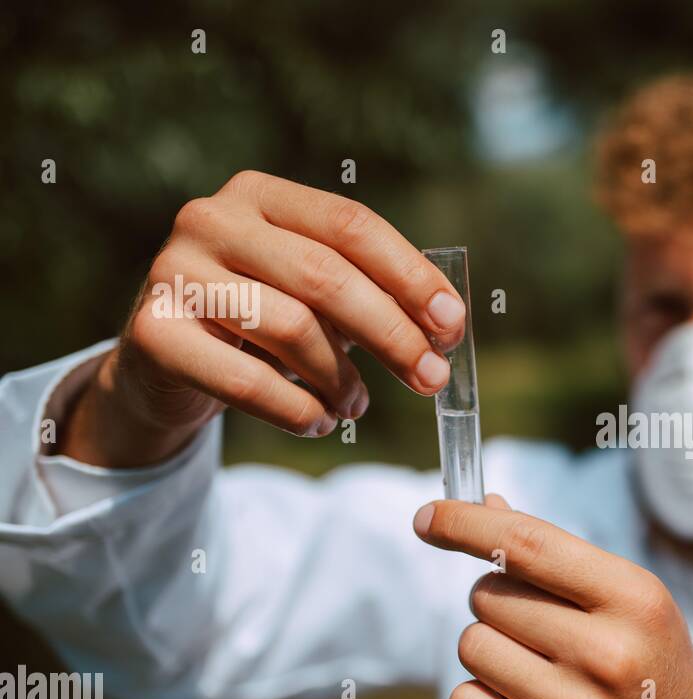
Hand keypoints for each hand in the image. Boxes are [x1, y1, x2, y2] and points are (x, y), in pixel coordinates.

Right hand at [62, 170, 465, 467]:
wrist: (165, 363)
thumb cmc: (259, 322)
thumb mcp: (314, 296)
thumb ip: (370, 295)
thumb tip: (442, 326)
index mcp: (261, 195)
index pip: (350, 225)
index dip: (410, 276)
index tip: (453, 324)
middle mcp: (212, 219)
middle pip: (326, 276)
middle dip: (392, 334)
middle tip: (431, 378)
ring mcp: (174, 271)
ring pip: (291, 328)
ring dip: (341, 380)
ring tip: (357, 406)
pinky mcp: (153, 332)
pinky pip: (246, 381)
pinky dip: (298, 412)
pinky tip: (320, 422)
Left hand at [413, 494, 692, 698]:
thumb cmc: (652, 666)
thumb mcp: (630, 599)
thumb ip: (559, 556)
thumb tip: (485, 508)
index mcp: (634, 599)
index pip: (527, 545)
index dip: (465, 524)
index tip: (428, 516)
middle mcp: (607, 654)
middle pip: (488, 597)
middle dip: (498, 603)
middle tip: (540, 630)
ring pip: (472, 647)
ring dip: (489, 652)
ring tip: (538, 671)